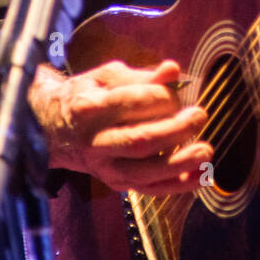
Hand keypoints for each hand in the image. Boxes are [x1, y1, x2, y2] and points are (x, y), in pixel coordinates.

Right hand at [28, 58, 212, 195]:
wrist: (54, 130)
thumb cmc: (88, 96)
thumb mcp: (106, 77)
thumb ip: (142, 75)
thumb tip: (174, 69)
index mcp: (90, 108)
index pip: (130, 103)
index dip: (160, 96)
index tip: (176, 90)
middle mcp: (94, 142)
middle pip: (139, 141)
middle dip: (175, 130)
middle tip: (199, 115)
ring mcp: (104, 168)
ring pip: (145, 172)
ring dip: (180, 163)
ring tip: (206, 150)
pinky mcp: (115, 184)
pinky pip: (150, 190)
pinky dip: (179, 186)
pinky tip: (203, 177)